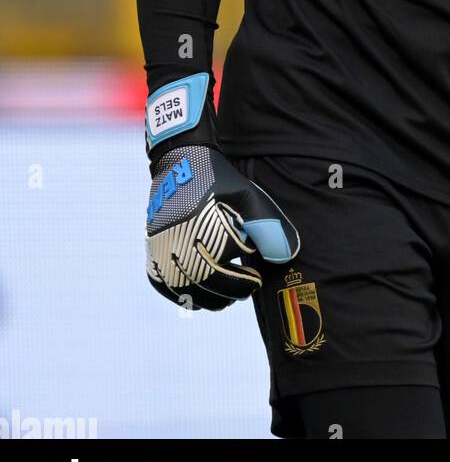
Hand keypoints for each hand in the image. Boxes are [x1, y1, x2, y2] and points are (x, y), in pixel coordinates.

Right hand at [146, 143, 299, 310]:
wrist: (179, 163)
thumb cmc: (219, 180)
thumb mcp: (248, 195)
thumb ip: (268, 225)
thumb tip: (287, 256)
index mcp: (199, 224)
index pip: (229, 263)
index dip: (248, 273)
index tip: (258, 274)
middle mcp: (175, 240)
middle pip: (209, 283)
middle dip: (234, 289)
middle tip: (250, 285)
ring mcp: (160, 251)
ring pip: (188, 293)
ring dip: (213, 298)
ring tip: (231, 292)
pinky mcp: (152, 256)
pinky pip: (170, 290)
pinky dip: (190, 296)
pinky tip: (207, 291)